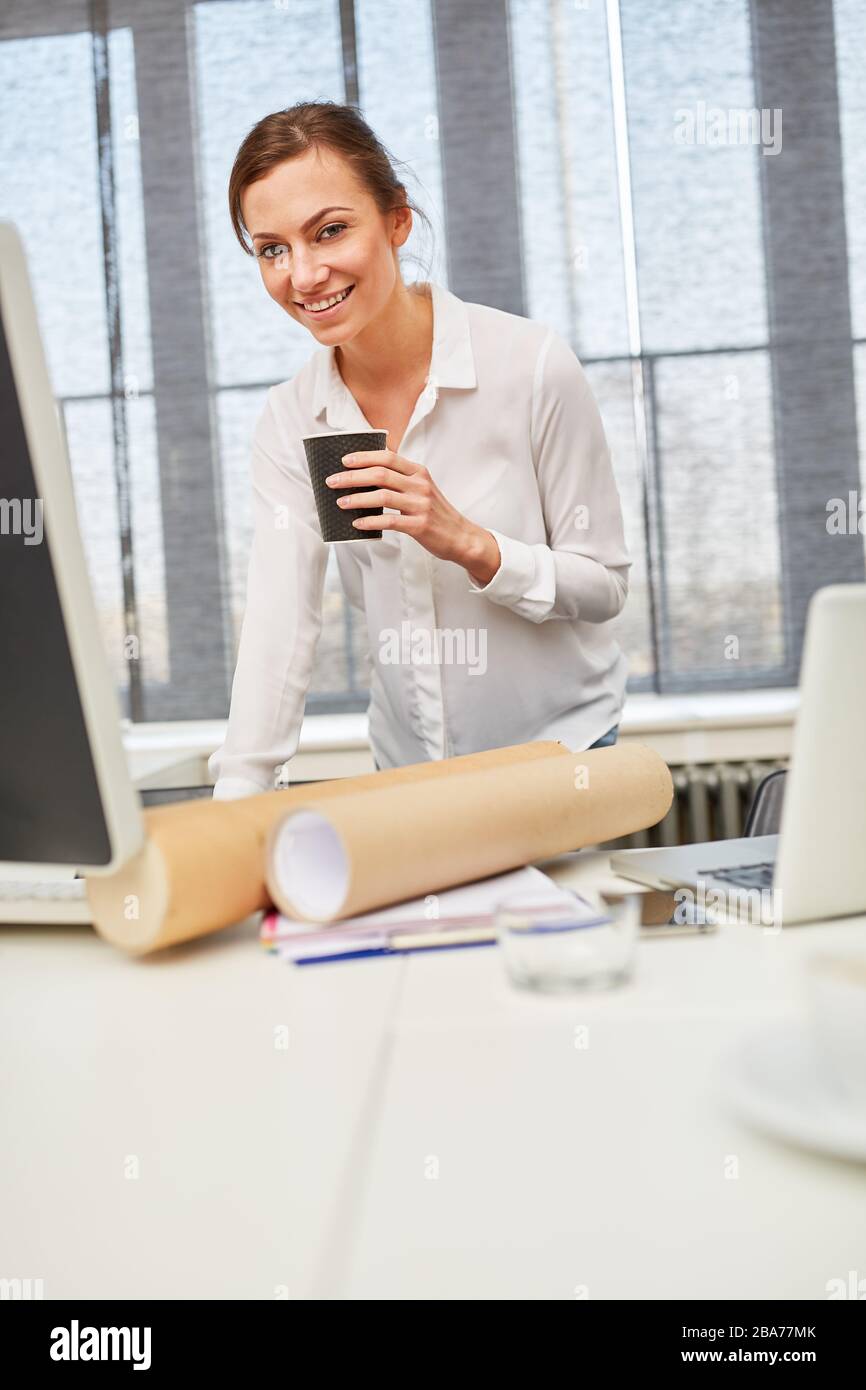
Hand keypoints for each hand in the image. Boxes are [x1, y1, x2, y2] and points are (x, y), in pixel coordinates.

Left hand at [326, 447, 495, 572]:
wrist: (461, 537)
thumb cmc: (436, 513)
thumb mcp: (422, 489)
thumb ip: (401, 480)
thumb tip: (366, 476)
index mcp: (419, 472)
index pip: (388, 457)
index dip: (364, 457)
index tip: (344, 460)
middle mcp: (420, 485)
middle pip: (380, 474)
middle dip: (352, 477)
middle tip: (333, 481)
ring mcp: (420, 505)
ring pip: (381, 497)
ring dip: (356, 499)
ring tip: (340, 502)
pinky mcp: (419, 525)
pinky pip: (389, 522)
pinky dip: (370, 522)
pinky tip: (357, 523)